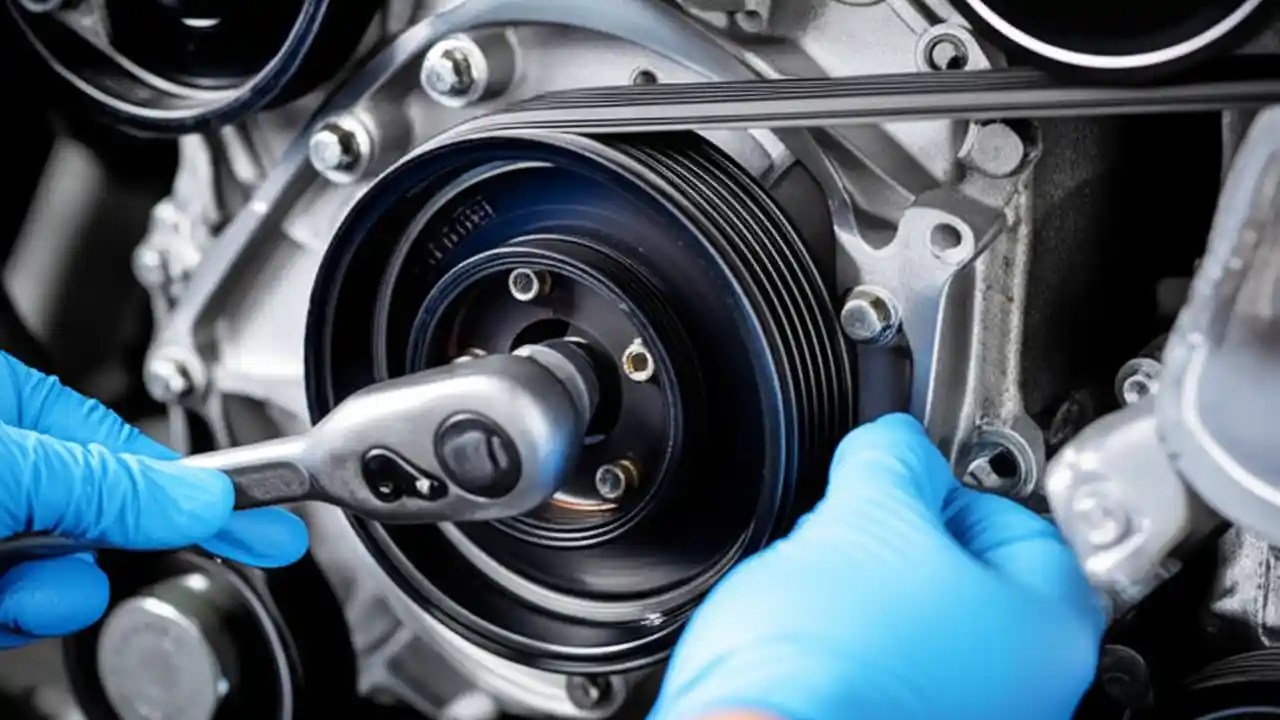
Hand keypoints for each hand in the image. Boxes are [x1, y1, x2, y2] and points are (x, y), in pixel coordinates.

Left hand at [0, 353, 308, 647]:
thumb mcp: (14, 470)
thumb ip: (109, 486)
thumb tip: (206, 498)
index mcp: (16, 401)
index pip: (136, 447)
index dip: (207, 490)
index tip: (270, 523)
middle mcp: (8, 456)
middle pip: (103, 515)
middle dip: (107, 553)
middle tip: (104, 573)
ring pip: (60, 571)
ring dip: (50, 595)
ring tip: (14, 588)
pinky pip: (22, 603)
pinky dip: (16, 614)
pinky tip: (2, 604)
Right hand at [649, 414, 1104, 719]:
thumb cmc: (826, 663)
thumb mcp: (864, 515)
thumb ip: (892, 457)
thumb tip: (896, 441)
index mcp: (1047, 629)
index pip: (1016, 518)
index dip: (943, 486)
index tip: (896, 482)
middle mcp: (1028, 693)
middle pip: (971, 577)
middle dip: (905, 544)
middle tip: (852, 538)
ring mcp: (970, 719)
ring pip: (926, 628)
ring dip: (876, 599)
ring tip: (825, 600)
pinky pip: (894, 675)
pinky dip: (858, 653)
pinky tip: (816, 647)